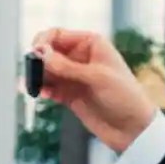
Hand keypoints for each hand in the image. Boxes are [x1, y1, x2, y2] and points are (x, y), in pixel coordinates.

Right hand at [31, 28, 158, 152]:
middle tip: (31, 72)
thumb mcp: (97, 77)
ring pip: (46, 71)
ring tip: (33, 86)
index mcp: (91, 44)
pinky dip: (43, 89)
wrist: (134, 129)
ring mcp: (74, 76)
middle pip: (48, 52)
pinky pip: (50, 88)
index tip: (35, 54)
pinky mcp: (70, 95)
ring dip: (37, 76)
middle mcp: (80, 57)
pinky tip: (43, 95)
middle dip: (37, 61)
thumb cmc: (125, 96)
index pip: (57, 34)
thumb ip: (67, 66)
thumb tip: (41, 53)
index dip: (43, 42)